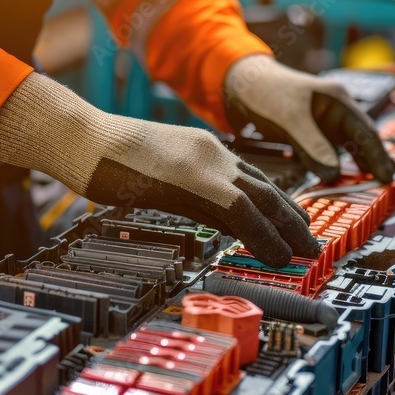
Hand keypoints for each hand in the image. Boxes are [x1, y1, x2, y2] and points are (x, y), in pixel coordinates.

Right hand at [0, 73, 318, 266]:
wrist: (82, 139)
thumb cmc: (107, 160)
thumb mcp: (159, 176)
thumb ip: (192, 194)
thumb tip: (220, 220)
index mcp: (203, 148)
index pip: (253, 177)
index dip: (278, 204)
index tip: (292, 224)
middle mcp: (213, 152)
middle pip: (268, 186)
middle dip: (294, 218)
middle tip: (311, 242)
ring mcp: (205, 163)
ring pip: (264, 198)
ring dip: (289, 229)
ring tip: (306, 252)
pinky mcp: (194, 180)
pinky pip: (242, 210)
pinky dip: (265, 235)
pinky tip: (277, 255)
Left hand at [223, 55, 394, 182]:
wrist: (239, 85)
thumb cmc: (266, 93)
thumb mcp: (291, 119)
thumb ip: (312, 146)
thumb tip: (333, 173)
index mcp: (337, 100)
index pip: (365, 131)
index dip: (377, 154)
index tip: (386, 175)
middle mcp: (334, 111)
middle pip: (361, 139)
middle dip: (374, 160)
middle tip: (387, 182)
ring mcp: (322, 123)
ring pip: (345, 147)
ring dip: (357, 164)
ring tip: (372, 182)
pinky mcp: (308, 133)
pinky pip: (326, 152)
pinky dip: (335, 165)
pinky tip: (341, 177)